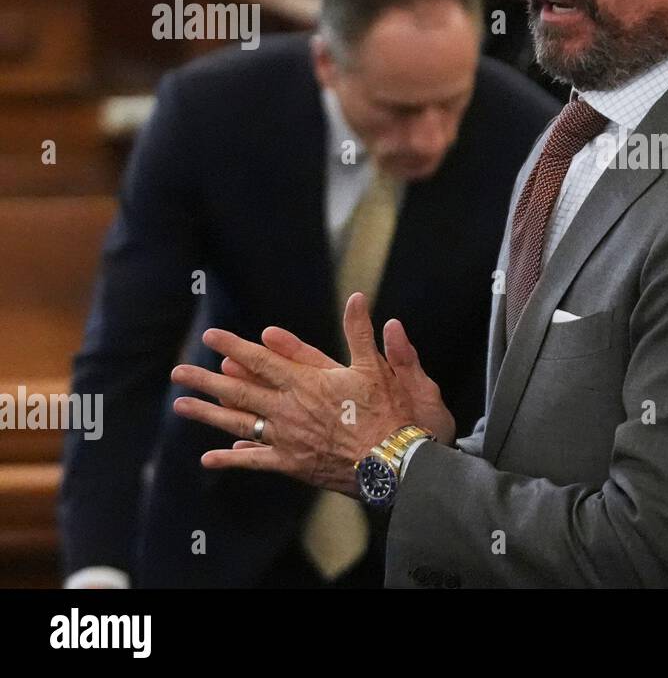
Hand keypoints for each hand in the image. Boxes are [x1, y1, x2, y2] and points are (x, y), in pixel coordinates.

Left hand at [171, 293, 454, 494]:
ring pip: (239, 423)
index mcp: (307, 382)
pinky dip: (232, 459)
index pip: (262, 360)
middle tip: (179, 372)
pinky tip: (211, 458)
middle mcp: (289, 409)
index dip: (235, 346)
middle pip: (239, 391)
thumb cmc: (389, 413)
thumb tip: (358, 298)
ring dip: (209, 414)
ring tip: (182, 406)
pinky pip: (255, 461)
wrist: (392, 462)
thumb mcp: (379, 366)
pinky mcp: (292, 464)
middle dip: (207, 379)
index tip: (211, 337)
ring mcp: (287, 439)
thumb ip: (362, 333)